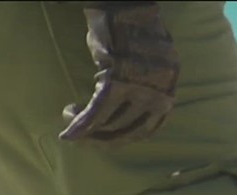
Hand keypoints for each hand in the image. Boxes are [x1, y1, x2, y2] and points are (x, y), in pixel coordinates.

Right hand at [60, 2, 179, 143]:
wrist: (124, 4)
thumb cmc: (129, 31)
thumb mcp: (143, 65)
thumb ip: (141, 90)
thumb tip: (123, 114)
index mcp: (168, 90)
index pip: (147, 128)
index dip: (122, 138)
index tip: (104, 139)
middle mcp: (159, 93)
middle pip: (129, 129)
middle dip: (102, 138)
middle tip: (82, 138)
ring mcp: (140, 88)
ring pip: (112, 123)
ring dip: (88, 130)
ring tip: (72, 123)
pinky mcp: (117, 80)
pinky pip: (97, 111)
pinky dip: (80, 123)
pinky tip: (68, 129)